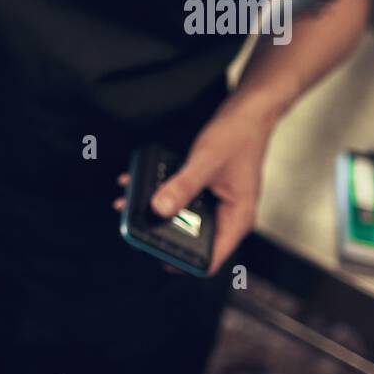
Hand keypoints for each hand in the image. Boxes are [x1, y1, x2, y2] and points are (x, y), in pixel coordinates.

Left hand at [113, 102, 275, 275]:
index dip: (181, 260)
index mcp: (235, 219)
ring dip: (153, 212)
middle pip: (189, 240)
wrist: (246, 113)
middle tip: (133, 224)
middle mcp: (225, 217)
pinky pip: (176, 200)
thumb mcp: (206, 163)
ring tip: (127, 203)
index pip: (209, 260)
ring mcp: (214, 205)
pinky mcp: (202, 192)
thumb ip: (183, 187)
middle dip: (159, 233)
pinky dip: (157, 194)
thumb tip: (159, 209)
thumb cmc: (238, 136)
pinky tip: (137, 185)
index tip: (153, 251)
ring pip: (179, 219)